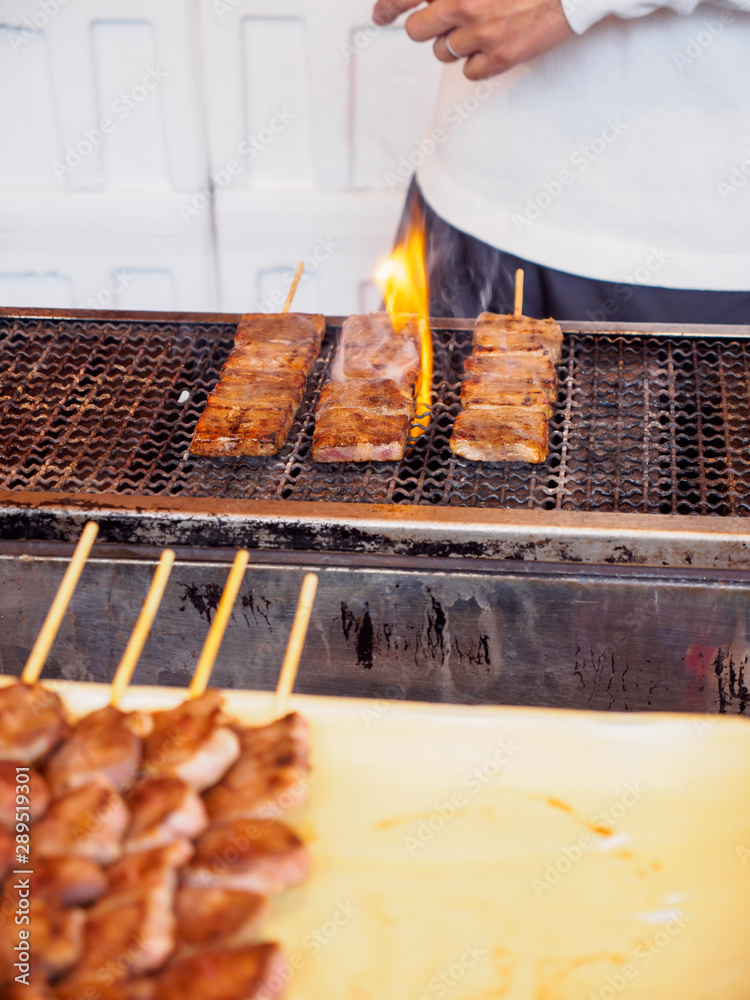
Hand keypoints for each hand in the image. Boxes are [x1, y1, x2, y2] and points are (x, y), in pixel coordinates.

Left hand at [372, 0, 573, 79]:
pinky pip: (468, 71)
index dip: (387, 6)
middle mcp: (462, 3)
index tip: (379, 15)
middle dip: (427, 29)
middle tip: (446, 26)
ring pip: (441, 53)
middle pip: (417, 30)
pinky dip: (478, 63)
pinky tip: (497, 45)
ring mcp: (479, 32)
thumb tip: (431, 2)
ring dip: (456, 45)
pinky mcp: (498, 58)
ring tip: (484, 29)